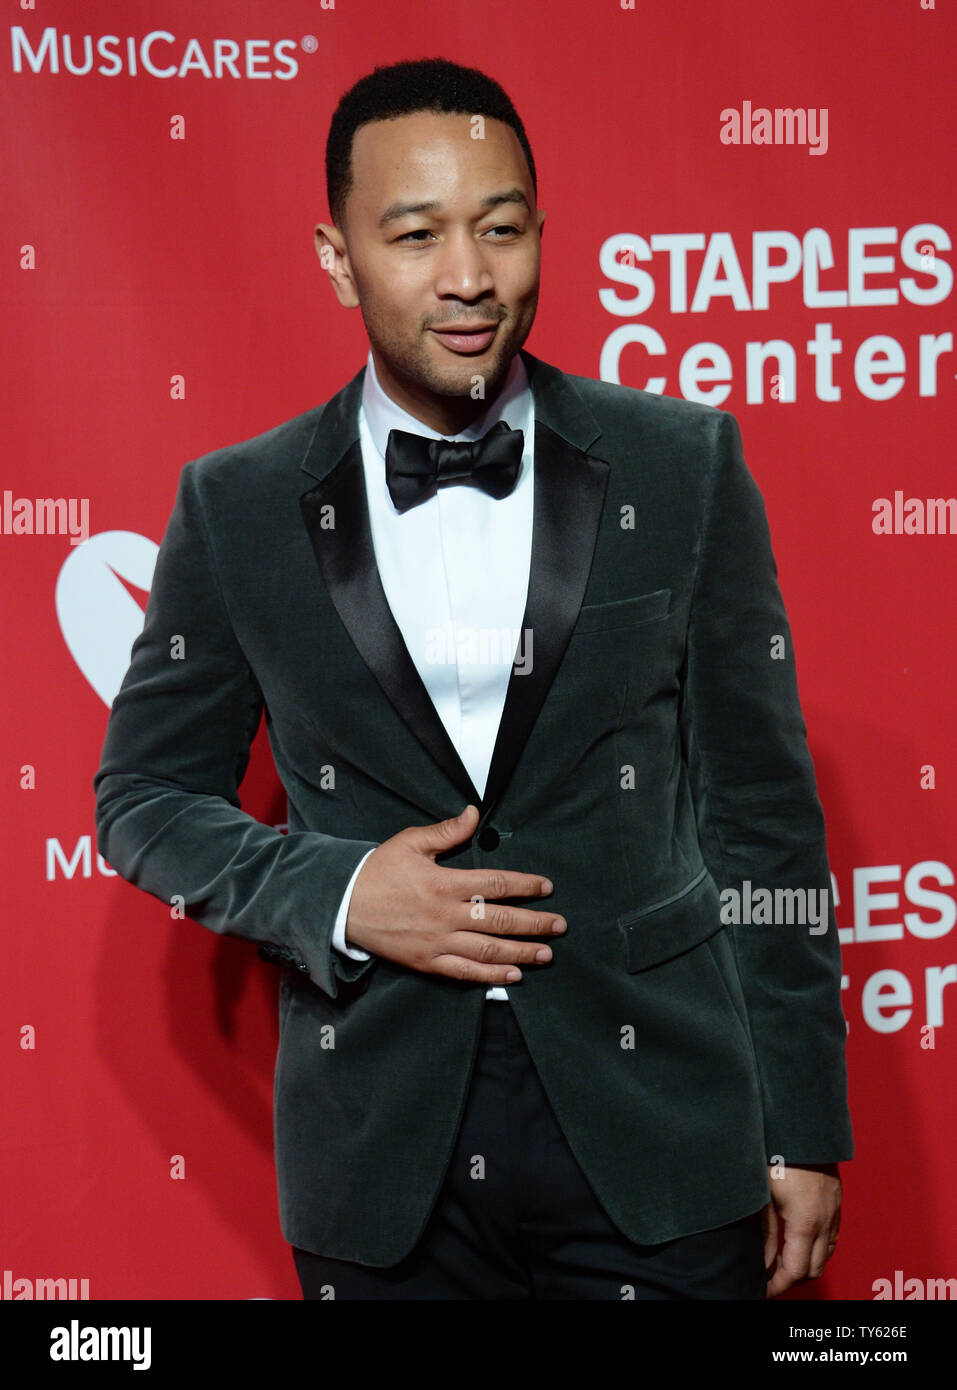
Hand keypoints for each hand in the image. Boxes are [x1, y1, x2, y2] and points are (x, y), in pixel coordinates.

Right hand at [344, 804, 565, 984]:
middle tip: (560, 925)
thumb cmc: (378, 870)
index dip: (526, 886)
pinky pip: (464, 973)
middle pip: (500, 920)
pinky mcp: (427, 963)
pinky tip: (513, 976)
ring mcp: (437, 942)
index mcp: (445, 883)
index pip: (497, 884)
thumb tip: (474, 813)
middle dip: (535, 924)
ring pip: (488, 950)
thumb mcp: (410, 842)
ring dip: (521, 953)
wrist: (342, 904)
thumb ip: (447, 831)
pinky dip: (490, 976)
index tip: (547, 888)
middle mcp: (446, 915)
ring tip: (546, 954)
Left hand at [762, 1162, 841, 1297]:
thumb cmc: (776, 1152)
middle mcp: (826, 1220)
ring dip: (806, 1263)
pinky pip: (831, 1235)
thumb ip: (766, 1233)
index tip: (763, 1289)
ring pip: (826, 1253)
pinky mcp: (836, 1199)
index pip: (796, 1271)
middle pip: (815, 1268)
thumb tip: (765, 1263)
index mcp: (806, 1222)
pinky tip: (797, 1239)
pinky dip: (817, 1246)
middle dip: (792, 1279)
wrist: (801, 1123)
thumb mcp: (762, 1195)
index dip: (778, 1285)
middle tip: (769, 1278)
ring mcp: (835, 1210)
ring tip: (781, 1260)